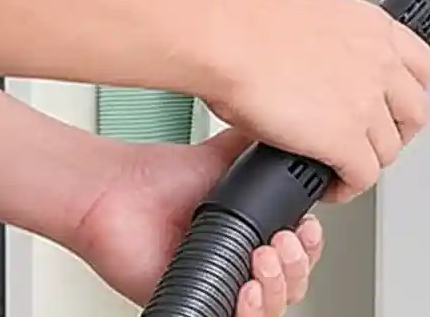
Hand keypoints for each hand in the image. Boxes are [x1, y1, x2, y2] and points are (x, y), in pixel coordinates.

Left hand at [70, 129, 324, 314]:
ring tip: (262, 260)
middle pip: (292, 286)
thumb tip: (295, 130)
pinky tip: (247, 290)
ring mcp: (219, 288)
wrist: (119, 194)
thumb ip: (261, 145)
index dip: (310, 246)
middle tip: (281, 242)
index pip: (301, 254)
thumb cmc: (160, 179)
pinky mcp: (195, 307)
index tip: (307, 228)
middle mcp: (239, 264)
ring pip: (272, 309)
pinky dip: (250, 314)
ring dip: (277, 289)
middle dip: (296, 267)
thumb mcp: (225, 154)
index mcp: (254, 234)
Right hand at [203, 0, 429, 201]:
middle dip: (394, 132)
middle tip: (369, 140)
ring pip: (390, 148)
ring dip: (367, 161)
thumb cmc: (246, 26)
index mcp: (373, 28)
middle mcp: (380, 62)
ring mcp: (367, 102)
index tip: (392, 104)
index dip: (406, 93)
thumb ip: (337, 49)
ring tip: (342, 166)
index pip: (421, 67)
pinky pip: (364, 176)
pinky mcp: (346, 138)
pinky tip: (329, 185)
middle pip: (415, 112)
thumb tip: (330, 72)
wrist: (225, 38)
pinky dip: (348, 187)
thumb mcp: (313, 22)